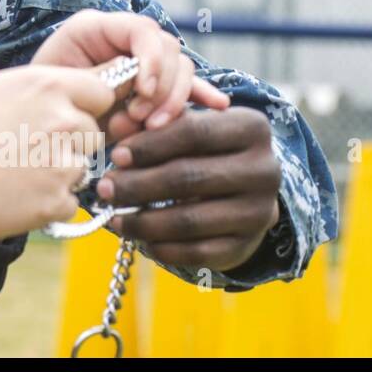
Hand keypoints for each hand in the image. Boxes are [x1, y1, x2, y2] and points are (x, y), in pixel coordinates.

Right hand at [0, 62, 122, 268]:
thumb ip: (41, 92)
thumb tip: (75, 98)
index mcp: (45, 86)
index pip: (101, 92)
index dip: (84, 106)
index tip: (64, 116)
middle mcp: (61, 121)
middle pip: (93, 133)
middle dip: (69, 142)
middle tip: (24, 149)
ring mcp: (61, 163)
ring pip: (81, 168)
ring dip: (57, 173)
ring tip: (10, 172)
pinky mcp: (54, 201)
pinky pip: (68, 202)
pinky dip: (46, 203)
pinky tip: (9, 195)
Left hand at [32, 9, 228, 138]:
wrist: (35, 118)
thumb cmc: (40, 99)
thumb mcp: (63, 86)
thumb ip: (100, 82)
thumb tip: (138, 90)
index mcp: (96, 28)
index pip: (142, 31)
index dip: (151, 60)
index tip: (142, 93)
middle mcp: (123, 39)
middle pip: (169, 51)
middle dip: (161, 89)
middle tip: (141, 120)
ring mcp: (142, 60)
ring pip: (180, 70)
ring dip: (170, 103)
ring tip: (147, 128)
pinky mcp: (152, 85)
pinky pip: (184, 85)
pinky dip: (199, 95)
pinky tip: (216, 105)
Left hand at [99, 107, 282, 272]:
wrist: (242, 189)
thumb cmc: (201, 147)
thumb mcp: (182, 124)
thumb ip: (150, 118)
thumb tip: (117, 124)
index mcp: (252, 128)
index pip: (194, 132)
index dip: (150, 144)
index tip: (116, 155)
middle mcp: (265, 170)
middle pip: (188, 177)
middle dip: (138, 185)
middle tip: (105, 188)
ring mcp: (260, 212)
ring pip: (190, 220)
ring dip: (143, 221)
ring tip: (114, 217)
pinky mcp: (248, 245)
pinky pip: (198, 252)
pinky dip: (163, 248)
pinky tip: (139, 239)